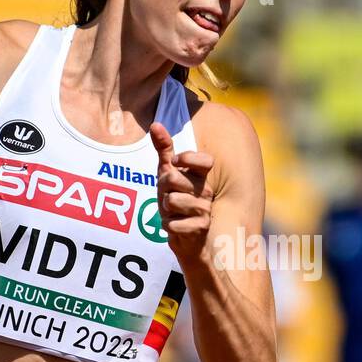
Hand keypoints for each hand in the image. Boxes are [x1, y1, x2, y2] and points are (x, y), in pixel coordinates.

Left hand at [151, 121, 214, 266]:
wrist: (186, 238)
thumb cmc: (177, 202)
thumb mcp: (168, 174)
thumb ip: (164, 150)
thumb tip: (155, 124)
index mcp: (201, 176)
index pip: (205, 160)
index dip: (186, 159)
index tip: (174, 163)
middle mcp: (206, 191)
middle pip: (173, 178)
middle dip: (162, 188)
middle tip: (168, 196)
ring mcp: (204, 210)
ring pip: (172, 200)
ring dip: (165, 208)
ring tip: (172, 212)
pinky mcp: (199, 228)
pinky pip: (173, 223)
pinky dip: (168, 226)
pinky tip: (176, 226)